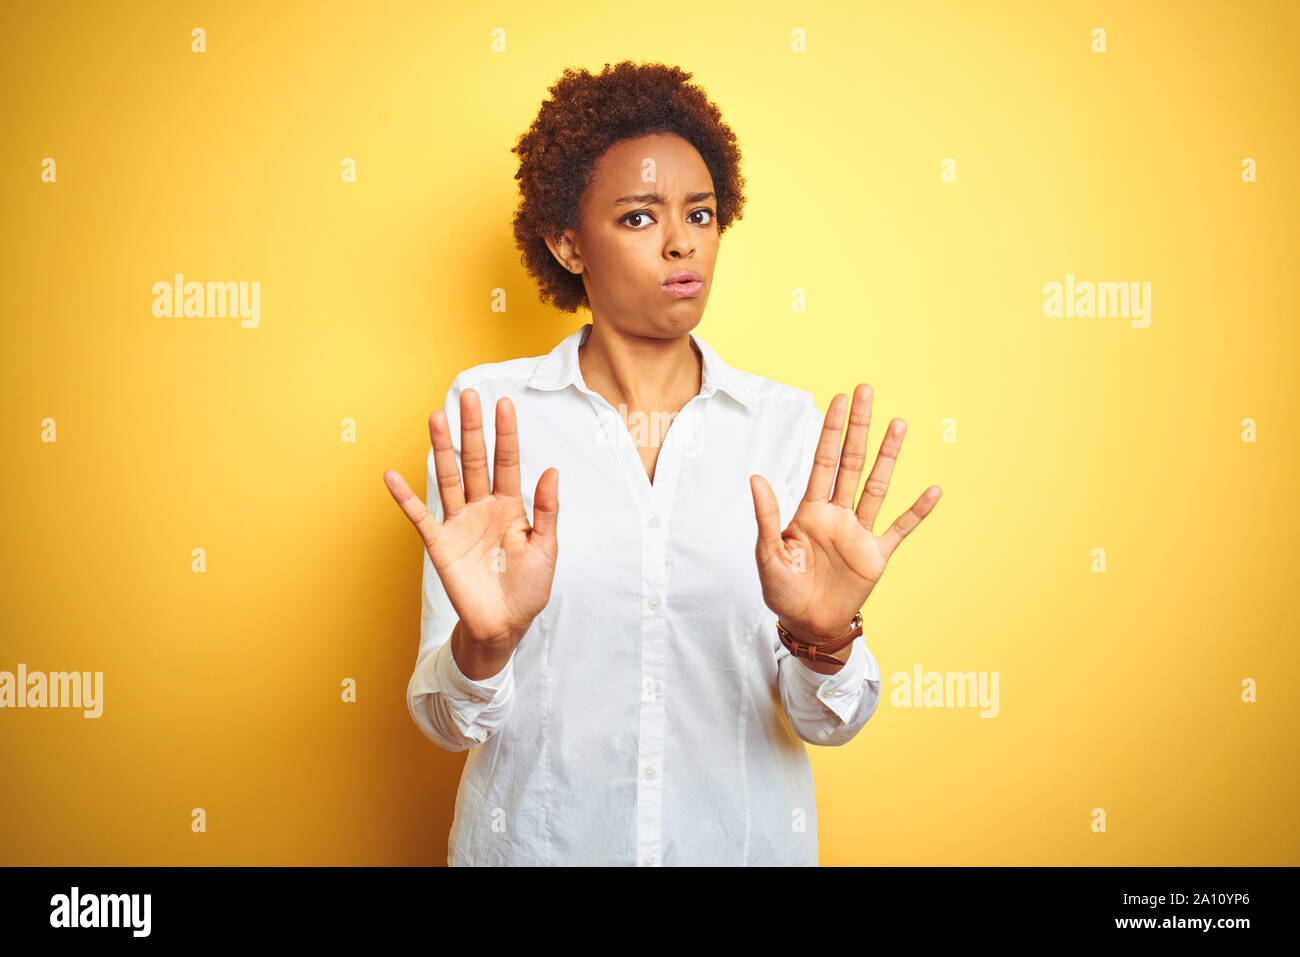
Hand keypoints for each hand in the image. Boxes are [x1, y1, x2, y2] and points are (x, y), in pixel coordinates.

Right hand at [383, 388, 558, 651]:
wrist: (504, 625)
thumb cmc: (528, 587)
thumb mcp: (546, 548)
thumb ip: (548, 510)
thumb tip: (553, 470)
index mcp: (511, 506)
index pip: (507, 462)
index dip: (505, 433)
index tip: (503, 403)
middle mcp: (482, 507)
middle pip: (476, 461)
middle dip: (472, 430)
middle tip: (466, 396)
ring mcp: (459, 523)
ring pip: (449, 478)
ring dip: (442, 449)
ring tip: (436, 418)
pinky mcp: (440, 544)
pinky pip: (420, 516)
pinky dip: (405, 497)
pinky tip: (391, 475)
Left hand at [749, 384, 940, 645]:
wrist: (805, 624)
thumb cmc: (782, 590)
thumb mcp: (767, 554)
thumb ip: (766, 516)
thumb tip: (756, 477)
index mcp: (810, 511)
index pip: (823, 462)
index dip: (831, 431)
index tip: (839, 399)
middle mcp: (838, 514)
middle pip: (851, 463)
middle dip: (858, 428)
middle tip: (866, 391)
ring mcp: (859, 532)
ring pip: (877, 486)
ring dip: (888, 456)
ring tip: (899, 424)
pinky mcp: (876, 556)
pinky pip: (900, 529)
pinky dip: (916, 512)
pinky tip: (932, 491)